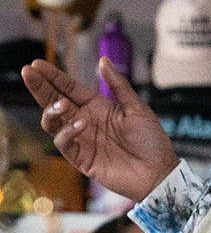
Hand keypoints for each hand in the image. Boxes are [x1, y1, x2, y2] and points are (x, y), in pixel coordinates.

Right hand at [20, 57, 179, 201]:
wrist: (160, 172)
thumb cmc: (152, 141)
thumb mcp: (137, 109)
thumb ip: (119, 86)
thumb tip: (103, 60)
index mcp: (97, 106)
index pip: (69, 88)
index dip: (53, 77)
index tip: (37, 64)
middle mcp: (85, 120)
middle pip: (55, 101)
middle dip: (40, 87)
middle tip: (28, 72)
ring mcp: (81, 139)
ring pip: (53, 122)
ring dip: (52, 111)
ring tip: (62, 104)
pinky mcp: (81, 158)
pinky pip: (64, 143)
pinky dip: (67, 132)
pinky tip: (80, 124)